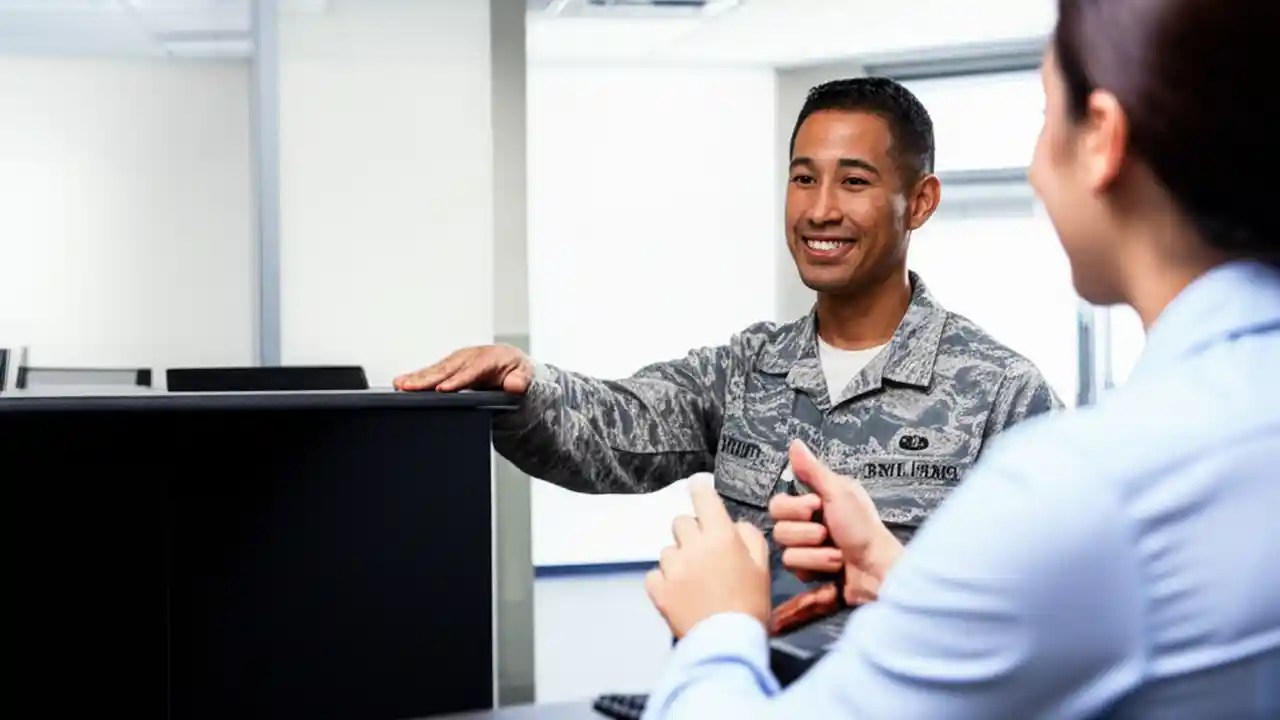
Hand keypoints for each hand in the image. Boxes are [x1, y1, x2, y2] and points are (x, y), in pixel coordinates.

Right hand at [393, 344, 534, 393]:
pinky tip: (402, 383)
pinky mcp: (449, 366)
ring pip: (436, 370)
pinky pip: (432, 372)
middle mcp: (469, 357)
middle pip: (447, 369)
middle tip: (409, 386)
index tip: (443, 389)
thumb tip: (515, 384)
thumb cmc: (516, 370)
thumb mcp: (524, 375)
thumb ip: (521, 381)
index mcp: (488, 358)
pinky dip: (417, 377)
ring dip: (417, 377)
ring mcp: (458, 361)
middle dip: (427, 379)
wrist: (511, 365)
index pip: (470, 371)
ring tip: (400, 384)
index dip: (456, 380)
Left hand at [644, 482, 770, 638]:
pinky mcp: (659, 590)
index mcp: (721, 537)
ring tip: (695, 581)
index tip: (697, 486)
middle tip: (705, 554)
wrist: (729, 643)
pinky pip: (655, 574)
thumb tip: (734, 525)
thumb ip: (749, 537)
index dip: (699, 489)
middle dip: (691, 533)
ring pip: (667, 549)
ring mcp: (673, 569)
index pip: (704, 498)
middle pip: (681, 522)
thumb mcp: (762, 567)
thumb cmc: (750, 606)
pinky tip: (681, 593)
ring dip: (679, 559)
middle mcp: (694, 547)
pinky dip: (665, 581)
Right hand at [770, 440, 902, 606]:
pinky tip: (833, 572)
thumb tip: (795, 442)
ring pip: (787, 556)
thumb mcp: (840, 493)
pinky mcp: (812, 575)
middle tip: (828, 533)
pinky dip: (817, 571)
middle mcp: (808, 526)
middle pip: (779, 531)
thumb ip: (813, 470)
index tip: (817, 506)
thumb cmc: (862, 527)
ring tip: (838, 556)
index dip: (793, 508)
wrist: (878, 569)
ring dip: (816, 556)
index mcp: (813, 504)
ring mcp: (809, 552)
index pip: (777, 505)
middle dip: (806, 534)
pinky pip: (796, 573)